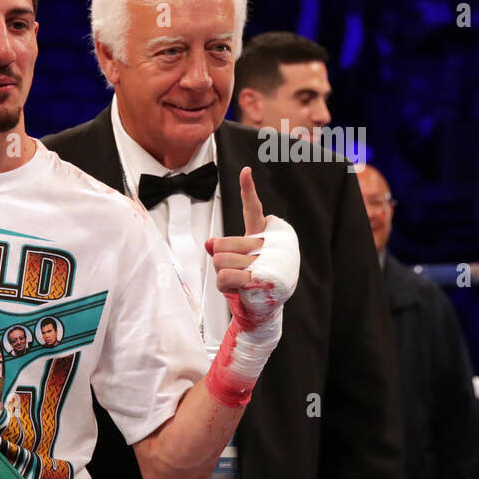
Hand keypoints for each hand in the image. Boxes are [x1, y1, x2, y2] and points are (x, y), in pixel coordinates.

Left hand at [205, 167, 298, 327]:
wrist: (266, 307)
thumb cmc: (251, 279)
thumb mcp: (236, 261)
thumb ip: (223, 248)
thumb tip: (210, 244)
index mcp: (264, 235)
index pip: (253, 209)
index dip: (248, 190)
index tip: (244, 171)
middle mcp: (268, 245)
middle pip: (221, 244)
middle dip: (220, 258)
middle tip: (236, 268)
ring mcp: (266, 261)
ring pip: (220, 260)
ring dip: (222, 272)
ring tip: (239, 278)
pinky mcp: (259, 279)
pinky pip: (223, 277)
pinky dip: (223, 284)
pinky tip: (238, 287)